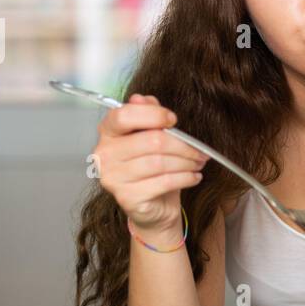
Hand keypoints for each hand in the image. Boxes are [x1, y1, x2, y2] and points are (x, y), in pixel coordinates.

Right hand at [92, 93, 207, 240]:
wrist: (153, 206)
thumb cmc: (152, 167)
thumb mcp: (152, 136)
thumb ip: (147, 115)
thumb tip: (144, 99)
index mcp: (108, 133)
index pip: (124, 115)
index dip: (153, 115)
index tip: (174, 120)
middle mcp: (104, 154)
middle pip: (151, 141)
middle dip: (183, 145)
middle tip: (200, 150)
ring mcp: (113, 178)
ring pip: (160, 162)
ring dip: (187, 162)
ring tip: (198, 163)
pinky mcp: (127, 197)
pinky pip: (164, 182)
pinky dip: (185, 178)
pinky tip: (194, 177)